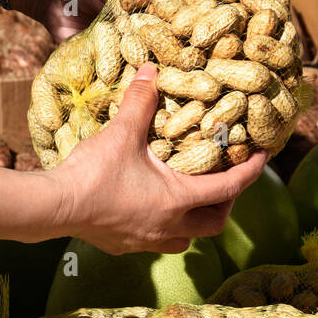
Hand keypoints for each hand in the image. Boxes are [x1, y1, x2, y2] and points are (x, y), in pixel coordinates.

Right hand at [47, 65, 267, 254]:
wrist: (55, 208)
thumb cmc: (94, 172)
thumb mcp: (122, 132)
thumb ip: (141, 101)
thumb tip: (153, 70)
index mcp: (178, 200)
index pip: (230, 188)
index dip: (250, 170)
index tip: (262, 156)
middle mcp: (169, 227)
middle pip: (214, 223)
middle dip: (226, 203)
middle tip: (225, 179)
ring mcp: (147, 241)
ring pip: (187, 239)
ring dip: (196, 221)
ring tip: (191, 197)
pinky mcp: (126, 246)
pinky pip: (157, 241)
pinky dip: (166, 226)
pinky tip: (153, 209)